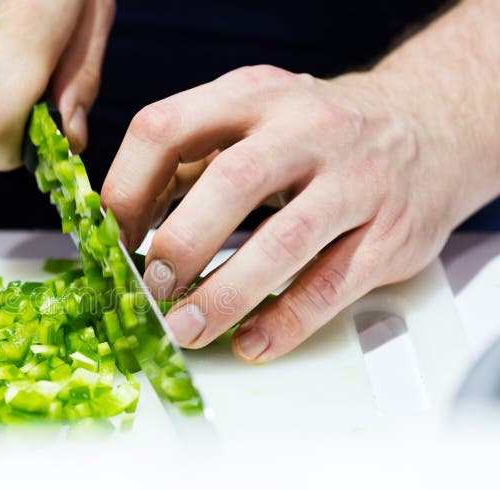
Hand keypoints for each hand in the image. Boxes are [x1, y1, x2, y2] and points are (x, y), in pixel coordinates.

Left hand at [102, 64, 489, 362]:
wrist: (428, 127)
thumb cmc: (317, 134)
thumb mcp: (253, 119)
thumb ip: (191, 161)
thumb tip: (123, 223)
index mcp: (252, 96)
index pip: (168, 128)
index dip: (127, 189)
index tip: (112, 238)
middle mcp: (305, 129)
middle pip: (231, 182)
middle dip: (181, 244)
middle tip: (153, 288)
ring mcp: (354, 180)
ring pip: (284, 241)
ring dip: (226, 294)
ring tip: (187, 328)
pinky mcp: (389, 233)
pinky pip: (329, 286)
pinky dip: (283, 323)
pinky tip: (250, 343)